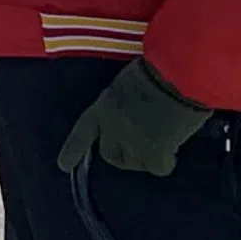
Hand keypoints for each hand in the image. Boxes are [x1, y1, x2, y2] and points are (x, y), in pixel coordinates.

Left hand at [58, 58, 212, 176]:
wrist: (176, 76)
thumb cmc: (154, 71)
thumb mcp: (125, 86)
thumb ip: (121, 107)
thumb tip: (130, 123)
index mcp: (102, 107)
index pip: (82, 133)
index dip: (72, 150)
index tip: (64, 166)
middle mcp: (112, 128)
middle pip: (110, 155)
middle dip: (122, 154)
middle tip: (141, 144)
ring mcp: (132, 142)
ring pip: (135, 164)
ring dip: (145, 157)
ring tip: (160, 139)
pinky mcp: (154, 154)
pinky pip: (158, 168)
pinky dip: (166, 161)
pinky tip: (173, 147)